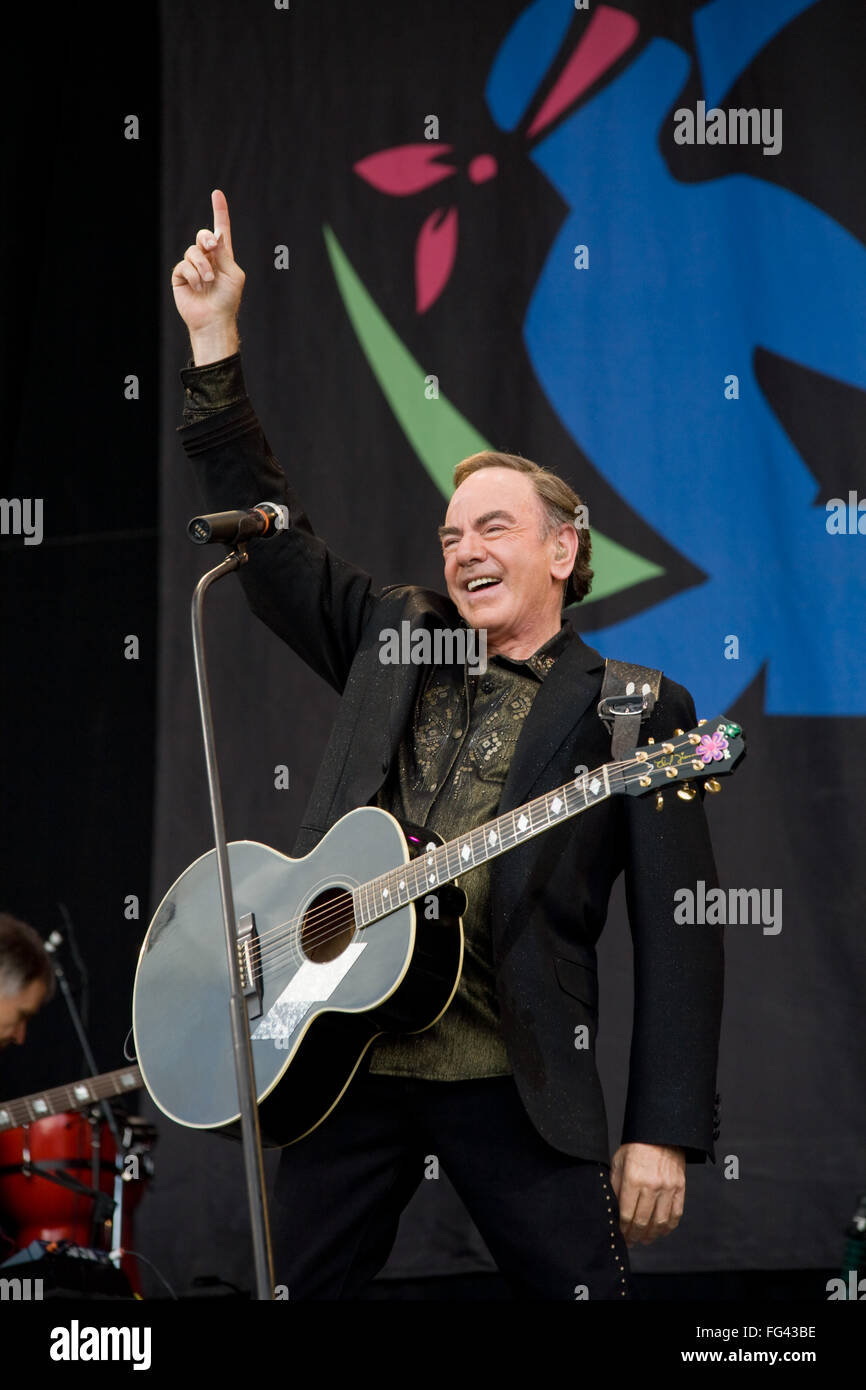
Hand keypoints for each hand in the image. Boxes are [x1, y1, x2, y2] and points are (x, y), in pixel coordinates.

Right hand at [171, 189, 244, 360]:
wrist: (214, 320)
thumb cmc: (227, 300)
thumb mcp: (233, 274)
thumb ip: (224, 254)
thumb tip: (217, 235)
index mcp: (222, 257)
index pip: (220, 230)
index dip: (219, 212)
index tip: (217, 194)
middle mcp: (206, 259)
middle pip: (202, 236)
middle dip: (206, 239)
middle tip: (212, 248)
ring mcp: (192, 267)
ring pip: (192, 251)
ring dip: (201, 266)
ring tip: (208, 281)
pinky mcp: (180, 276)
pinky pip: (183, 266)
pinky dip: (192, 275)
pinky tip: (197, 286)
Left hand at [610, 1142, 685, 1245]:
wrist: (660, 1134)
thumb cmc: (636, 1147)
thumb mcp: (618, 1162)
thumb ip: (615, 1185)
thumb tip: (612, 1209)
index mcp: (633, 1179)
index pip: (627, 1214)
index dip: (623, 1229)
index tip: (620, 1235)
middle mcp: (651, 1185)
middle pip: (642, 1221)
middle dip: (635, 1235)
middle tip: (631, 1241)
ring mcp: (667, 1188)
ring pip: (660, 1222)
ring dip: (652, 1235)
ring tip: (645, 1239)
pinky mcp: (680, 1188)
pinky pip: (675, 1214)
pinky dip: (668, 1227)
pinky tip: (661, 1231)